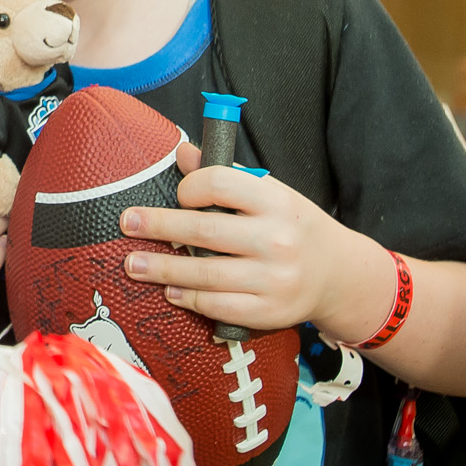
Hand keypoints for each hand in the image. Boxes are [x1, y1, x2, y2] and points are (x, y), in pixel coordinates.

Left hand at [120, 142, 390, 338]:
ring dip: (163, 269)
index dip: (191, 188)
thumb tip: (181, 153)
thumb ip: (226, 175)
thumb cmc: (291, 225)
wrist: (338, 274)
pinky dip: (189, 297)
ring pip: (205, 273)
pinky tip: (170, 291)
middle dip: (159, 226)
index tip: (179, 195)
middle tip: (127, 223)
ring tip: (133, 264)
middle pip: (204, 231)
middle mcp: (276, 240)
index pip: (220, 184)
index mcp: (276, 201)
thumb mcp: (269, 193)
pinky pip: (218, 305)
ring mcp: (273, 280)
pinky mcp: (268, 312)